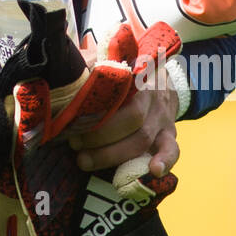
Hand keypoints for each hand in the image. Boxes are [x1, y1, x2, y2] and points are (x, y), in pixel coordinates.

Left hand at [68, 28, 180, 178]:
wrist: (161, 81)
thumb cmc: (125, 76)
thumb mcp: (110, 64)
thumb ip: (91, 67)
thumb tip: (63, 74)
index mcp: (135, 77)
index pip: (119, 91)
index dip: (96, 108)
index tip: (72, 118)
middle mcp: (151, 96)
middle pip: (132, 118)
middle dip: (100, 136)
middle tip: (74, 143)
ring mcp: (163, 117)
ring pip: (143, 139)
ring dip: (113, 154)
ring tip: (85, 160)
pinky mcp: (170, 135)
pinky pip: (172, 149)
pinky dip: (165, 161)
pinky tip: (154, 171)